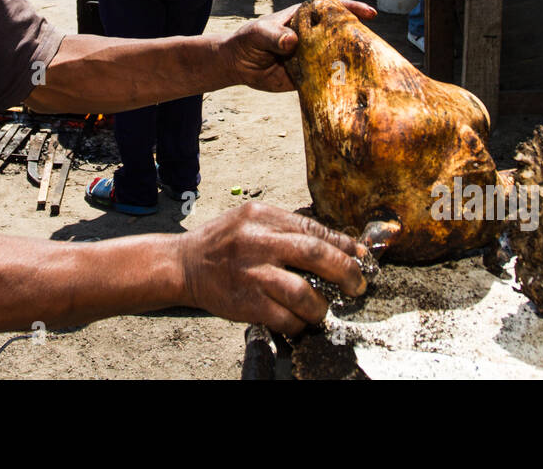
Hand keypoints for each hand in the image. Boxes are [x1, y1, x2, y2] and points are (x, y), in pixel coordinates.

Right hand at [177, 202, 366, 335]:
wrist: (182, 265)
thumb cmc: (221, 243)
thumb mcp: (251, 221)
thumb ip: (286, 229)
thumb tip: (335, 245)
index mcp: (263, 217)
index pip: (314, 228)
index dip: (344, 245)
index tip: (360, 257)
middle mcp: (258, 241)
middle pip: (317, 254)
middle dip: (346, 273)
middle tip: (357, 286)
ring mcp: (251, 273)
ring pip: (304, 293)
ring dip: (321, 306)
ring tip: (322, 309)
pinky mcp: (245, 302)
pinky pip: (285, 318)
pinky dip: (299, 324)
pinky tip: (299, 322)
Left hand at [223, 0, 376, 91]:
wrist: (238, 64)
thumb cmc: (248, 40)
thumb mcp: (259, 33)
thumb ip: (274, 35)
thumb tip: (291, 41)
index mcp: (304, 18)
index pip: (332, 9)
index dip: (352, 9)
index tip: (370, 13)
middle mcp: (312, 36)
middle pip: (339, 34)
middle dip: (357, 38)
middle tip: (373, 46)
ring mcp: (311, 56)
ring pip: (334, 57)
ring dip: (349, 62)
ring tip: (366, 69)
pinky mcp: (307, 76)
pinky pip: (324, 79)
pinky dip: (334, 83)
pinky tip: (346, 88)